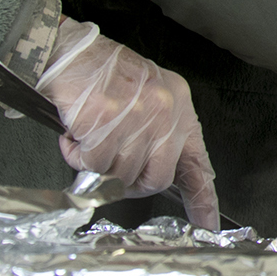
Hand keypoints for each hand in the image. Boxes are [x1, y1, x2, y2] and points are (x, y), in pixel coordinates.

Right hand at [35, 18, 220, 228]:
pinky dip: (77, 156)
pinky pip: (93, 163)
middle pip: (155, 178)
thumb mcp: (148, 95)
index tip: (207, 224)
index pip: (196, 162)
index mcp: (178, 106)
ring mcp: (136, 117)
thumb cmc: (104, 73)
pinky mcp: (105, 120)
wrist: (69, 51)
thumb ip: (157, 131)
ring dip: (98, 165)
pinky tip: (74, 135)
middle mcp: (164, 111)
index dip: (202, 198)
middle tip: (110, 167)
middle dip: (130, 183)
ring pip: (120, 174)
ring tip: (89, 138)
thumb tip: (155, 172)